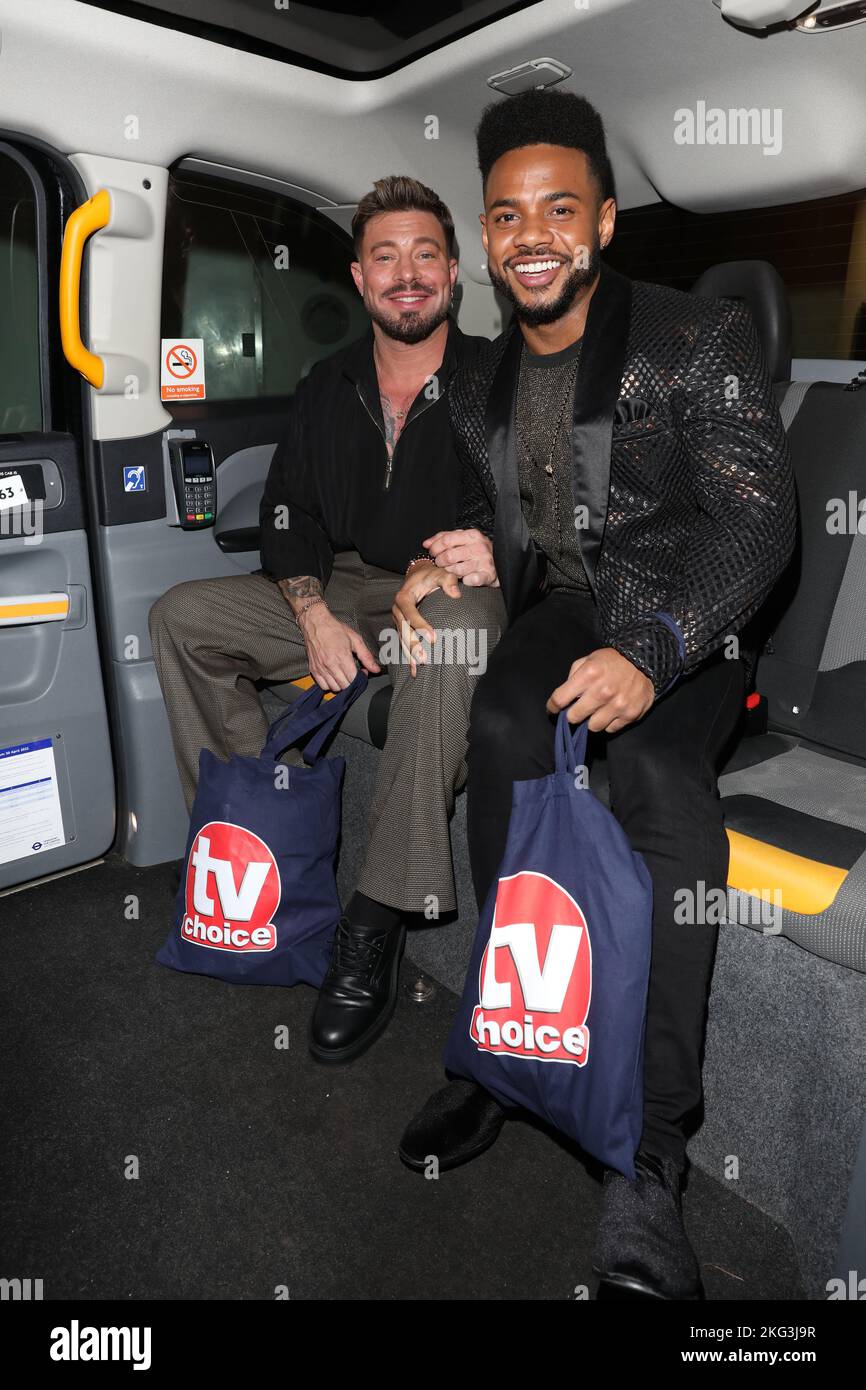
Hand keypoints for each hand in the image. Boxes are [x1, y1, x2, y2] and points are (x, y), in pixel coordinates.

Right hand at [300, 605, 380, 690]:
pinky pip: (323, 686)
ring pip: (334, 688)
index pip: (354, 679)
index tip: (362, 671)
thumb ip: (366, 656)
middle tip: (353, 673)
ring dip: (342, 684)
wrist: (315, 623)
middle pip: (345, 686)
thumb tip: (376, 669)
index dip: (361, 677)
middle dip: (352, 682)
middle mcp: (331, 665)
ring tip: (344, 675)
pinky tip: (334, 677)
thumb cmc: (335, 629)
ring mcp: (321, 668)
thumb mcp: (355, 639)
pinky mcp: (313, 669)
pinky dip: (330, 685)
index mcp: (342, 657)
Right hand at [391, 560, 460, 676]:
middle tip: (424, 659)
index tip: (433, 638)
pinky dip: (407, 656)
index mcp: (404, 596)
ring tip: (418, 667)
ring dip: (409, 654)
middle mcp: (397, 609)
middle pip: (403, 630)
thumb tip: (456, 594)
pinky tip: (413, 670)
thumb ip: (448, 580)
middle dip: (413, 645)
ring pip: (401, 638)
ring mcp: (397, 619)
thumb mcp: (440, 573)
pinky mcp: (401, 627)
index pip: (410, 612)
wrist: (417, 576)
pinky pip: (402, 642)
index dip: (420, 626)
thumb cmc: (430, 576)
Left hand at [422, 529, 498, 586]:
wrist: (500, 563)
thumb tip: (426, 544)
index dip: (435, 548)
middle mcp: (479, 547)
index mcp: (472, 535)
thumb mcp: (462, 539)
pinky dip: (464, 580)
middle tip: (440, 564)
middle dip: (440, 561)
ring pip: (456, 569)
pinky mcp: (488, 575)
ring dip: (450, 572)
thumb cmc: (476, 550)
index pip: (446, 540)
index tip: (432, 553)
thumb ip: (443, 538)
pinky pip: (470, 580)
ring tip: (451, 570)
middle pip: (449, 556)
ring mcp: (484, 561)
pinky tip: (464, 578)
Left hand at [546, 647, 653, 733]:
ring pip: (592, 727)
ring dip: (592, 720)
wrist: (645, 660)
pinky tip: (611, 712)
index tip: (553, 709)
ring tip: (597, 711)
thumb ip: (574, 676)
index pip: (559, 699)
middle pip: (573, 717)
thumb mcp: (589, 659)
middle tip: (577, 710)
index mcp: (589, 675)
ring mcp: (617, 705)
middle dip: (572, 714)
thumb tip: (564, 697)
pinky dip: (609, 723)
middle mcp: (602, 691)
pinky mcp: (630, 714)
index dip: (552, 707)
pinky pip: (610, 729)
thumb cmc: (612, 661)